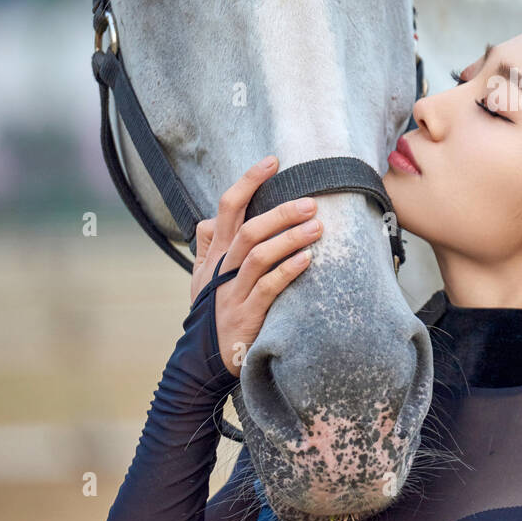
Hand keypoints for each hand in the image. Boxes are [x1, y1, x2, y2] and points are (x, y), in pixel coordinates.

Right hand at [190, 156, 322, 376]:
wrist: (203, 359)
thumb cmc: (213, 311)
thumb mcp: (203, 277)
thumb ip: (208, 247)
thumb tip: (210, 219)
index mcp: (214, 253)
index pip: (227, 207)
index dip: (249, 181)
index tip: (273, 161)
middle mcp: (221, 268)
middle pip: (248, 230)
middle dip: (280, 212)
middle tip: (311, 202)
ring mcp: (232, 292)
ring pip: (259, 256)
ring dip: (290, 238)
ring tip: (317, 227)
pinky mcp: (246, 315)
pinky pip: (268, 288)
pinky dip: (288, 271)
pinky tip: (307, 260)